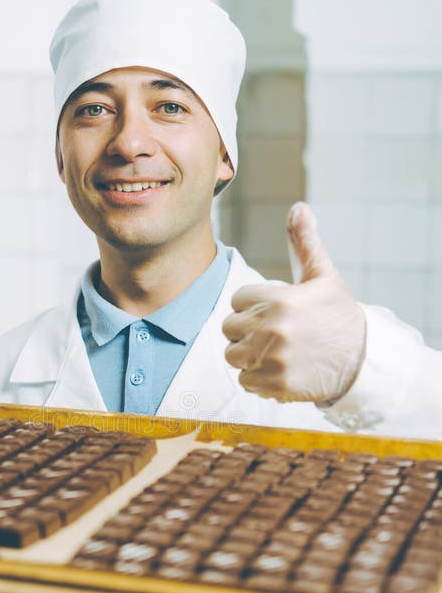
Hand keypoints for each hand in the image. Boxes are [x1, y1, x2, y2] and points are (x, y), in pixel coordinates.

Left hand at [222, 202, 366, 404]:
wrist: (362, 360)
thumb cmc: (338, 315)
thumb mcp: (323, 276)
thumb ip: (304, 243)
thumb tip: (299, 208)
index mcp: (280, 299)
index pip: (238, 300)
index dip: (252, 305)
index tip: (272, 311)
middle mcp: (273, 329)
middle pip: (229, 328)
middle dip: (245, 329)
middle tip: (271, 332)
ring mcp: (272, 359)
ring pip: (232, 355)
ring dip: (246, 355)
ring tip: (271, 351)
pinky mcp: (275, 384)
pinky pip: (244, 380)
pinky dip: (256, 378)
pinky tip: (277, 369)